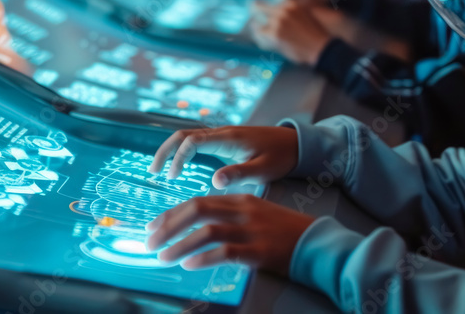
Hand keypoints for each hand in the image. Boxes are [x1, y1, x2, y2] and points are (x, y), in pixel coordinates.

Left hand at [145, 194, 314, 275]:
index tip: (153, 226)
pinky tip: (190, 264)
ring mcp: (251, 230)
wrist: (315, 241)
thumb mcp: (256, 214)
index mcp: (240, 200)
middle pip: (198, 210)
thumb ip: (230, 216)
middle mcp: (243, 211)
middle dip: (169, 226)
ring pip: (207, 231)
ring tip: (163, 257)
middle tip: (149, 241)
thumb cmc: (283, 230)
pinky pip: (226, 252)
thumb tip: (199, 227)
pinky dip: (205, 258)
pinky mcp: (258, 251)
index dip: (172, 214)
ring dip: (180, 244)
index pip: (198, 201)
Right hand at [148, 125, 298, 185]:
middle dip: (165, 151)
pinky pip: (197, 141)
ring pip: (188, 136)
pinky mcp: (225, 140)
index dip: (178, 157)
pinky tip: (180, 167)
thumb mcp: (263, 169)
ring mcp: (222, 135)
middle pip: (183, 134)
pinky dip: (183, 151)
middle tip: (153, 171)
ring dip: (172, 150)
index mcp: (228, 138)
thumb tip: (214, 182)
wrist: (296, 143)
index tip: (172, 178)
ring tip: (160, 171)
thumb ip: (239, 174)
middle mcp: (222, 133)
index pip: (192, 141)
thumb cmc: (282, 156)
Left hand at [249, 0, 331, 65]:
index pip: (269, 2)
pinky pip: (259, 36)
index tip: (256, 9)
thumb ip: (291, 14)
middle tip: (250, 19)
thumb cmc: (316, 36)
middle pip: (257, 7)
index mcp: (291, 4)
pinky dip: (259, 40)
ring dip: (256, 30)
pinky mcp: (275, 34)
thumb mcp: (305, 17)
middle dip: (252, 12)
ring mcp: (278, 22)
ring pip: (256, 24)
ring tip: (258, 35)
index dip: (260, 7)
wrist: (322, 48)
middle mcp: (283, 10)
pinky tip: (263, 43)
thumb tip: (275, 17)